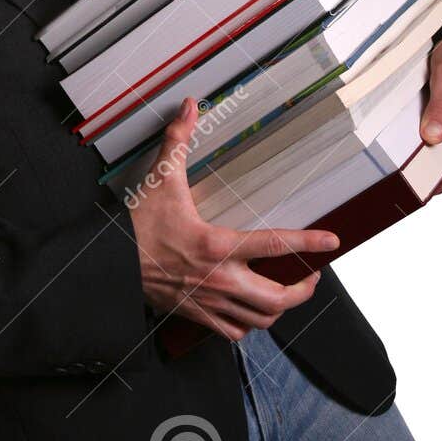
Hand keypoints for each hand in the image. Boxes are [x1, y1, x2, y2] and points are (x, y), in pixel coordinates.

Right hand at [126, 98, 338, 341]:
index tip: (332, 241)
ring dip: (278, 309)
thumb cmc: (136, 226)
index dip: (308, 242)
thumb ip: (178, 142)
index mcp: (217, 245)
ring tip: (285, 294)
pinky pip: (233, 332)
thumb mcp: (160, 180)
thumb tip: (189, 107)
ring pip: (259, 319)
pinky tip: (249, 312)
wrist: (109, 264)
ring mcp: (209, 301)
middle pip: (277, 297)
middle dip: (302, 290)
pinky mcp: (196, 315)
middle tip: (310, 277)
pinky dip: (248, 326)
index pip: (274, 244)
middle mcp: (219, 278)